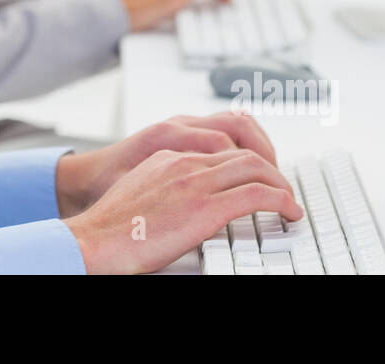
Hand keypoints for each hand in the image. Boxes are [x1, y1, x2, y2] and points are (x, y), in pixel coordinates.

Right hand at [55, 111, 277, 216]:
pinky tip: (289, 211)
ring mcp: (196, 182)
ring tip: (289, 200)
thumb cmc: (110, 227)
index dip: (246, 160)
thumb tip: (180, 201)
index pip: (220, 145)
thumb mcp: (138, 191)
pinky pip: (257, 195)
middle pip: (244, 151)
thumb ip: (163, 185)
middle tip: (282, 187)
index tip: (257, 176)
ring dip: (280, 182)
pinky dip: (281, 200)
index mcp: (169, 157)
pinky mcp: (206, 207)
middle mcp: (185, 162)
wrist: (95, 239)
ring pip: (255, 167)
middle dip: (271, 167)